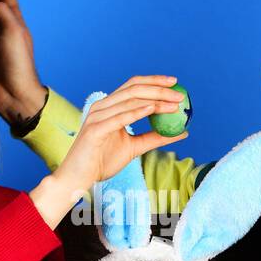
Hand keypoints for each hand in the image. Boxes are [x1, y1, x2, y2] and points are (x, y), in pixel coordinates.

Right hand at [28, 76, 188, 227]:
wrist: (78, 178)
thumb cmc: (102, 162)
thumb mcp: (134, 147)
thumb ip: (155, 137)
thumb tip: (182, 131)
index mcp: (109, 107)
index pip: (133, 86)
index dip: (154, 81)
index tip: (175, 83)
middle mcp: (102, 107)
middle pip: (133, 89)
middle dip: (159, 88)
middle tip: (179, 95)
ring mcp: (97, 116)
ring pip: (129, 101)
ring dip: (154, 100)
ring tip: (173, 105)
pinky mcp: (95, 129)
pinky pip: (120, 118)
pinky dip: (137, 112)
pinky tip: (153, 109)